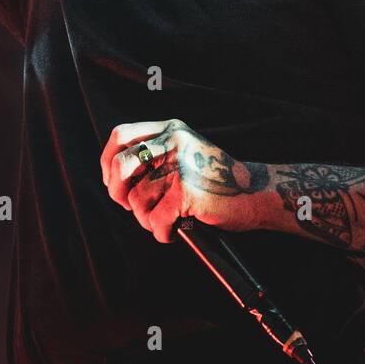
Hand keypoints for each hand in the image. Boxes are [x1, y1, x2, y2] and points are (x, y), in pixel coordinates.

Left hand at [100, 118, 266, 243]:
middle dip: (118, 193)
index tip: (113, 182)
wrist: (256, 193)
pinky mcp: (185, 192)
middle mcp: (172, 142)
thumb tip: (117, 179)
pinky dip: (162, 233)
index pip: (121, 135)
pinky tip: (175, 232)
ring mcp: (179, 166)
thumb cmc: (220, 180)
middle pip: (121, 166)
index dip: (108, 161)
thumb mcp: (188, 152)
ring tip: (166, 222)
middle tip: (132, 207)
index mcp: (170, 130)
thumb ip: (159, 155)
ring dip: (147, 220)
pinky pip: (155, 221)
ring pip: (137, 200)